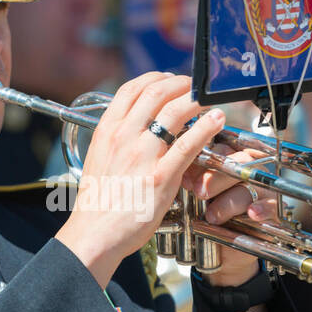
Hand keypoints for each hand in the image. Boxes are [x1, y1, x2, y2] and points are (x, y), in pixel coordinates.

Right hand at [55, 73, 225, 288]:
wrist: (94, 233)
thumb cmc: (98, 201)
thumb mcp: (98, 158)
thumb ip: (116, 138)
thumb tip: (135, 124)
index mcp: (107, 130)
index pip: (131, 89)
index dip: (155, 78)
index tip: (170, 80)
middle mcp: (123, 136)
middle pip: (156, 92)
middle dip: (180, 83)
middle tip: (194, 86)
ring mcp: (142, 155)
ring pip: (174, 112)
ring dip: (196, 100)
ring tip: (208, 100)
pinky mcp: (161, 177)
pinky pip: (188, 144)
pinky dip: (206, 127)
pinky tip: (217, 120)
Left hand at [182, 143, 279, 287]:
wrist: (222, 249)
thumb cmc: (209, 216)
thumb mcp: (198, 198)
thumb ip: (193, 180)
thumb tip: (179, 171)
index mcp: (230, 162)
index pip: (222, 151)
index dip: (204, 161)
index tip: (186, 177)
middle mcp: (249, 173)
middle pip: (239, 163)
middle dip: (216, 177)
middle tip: (199, 191)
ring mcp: (262, 190)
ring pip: (250, 186)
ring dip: (229, 200)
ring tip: (212, 215)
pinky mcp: (272, 210)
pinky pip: (270, 205)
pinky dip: (261, 209)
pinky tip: (251, 213)